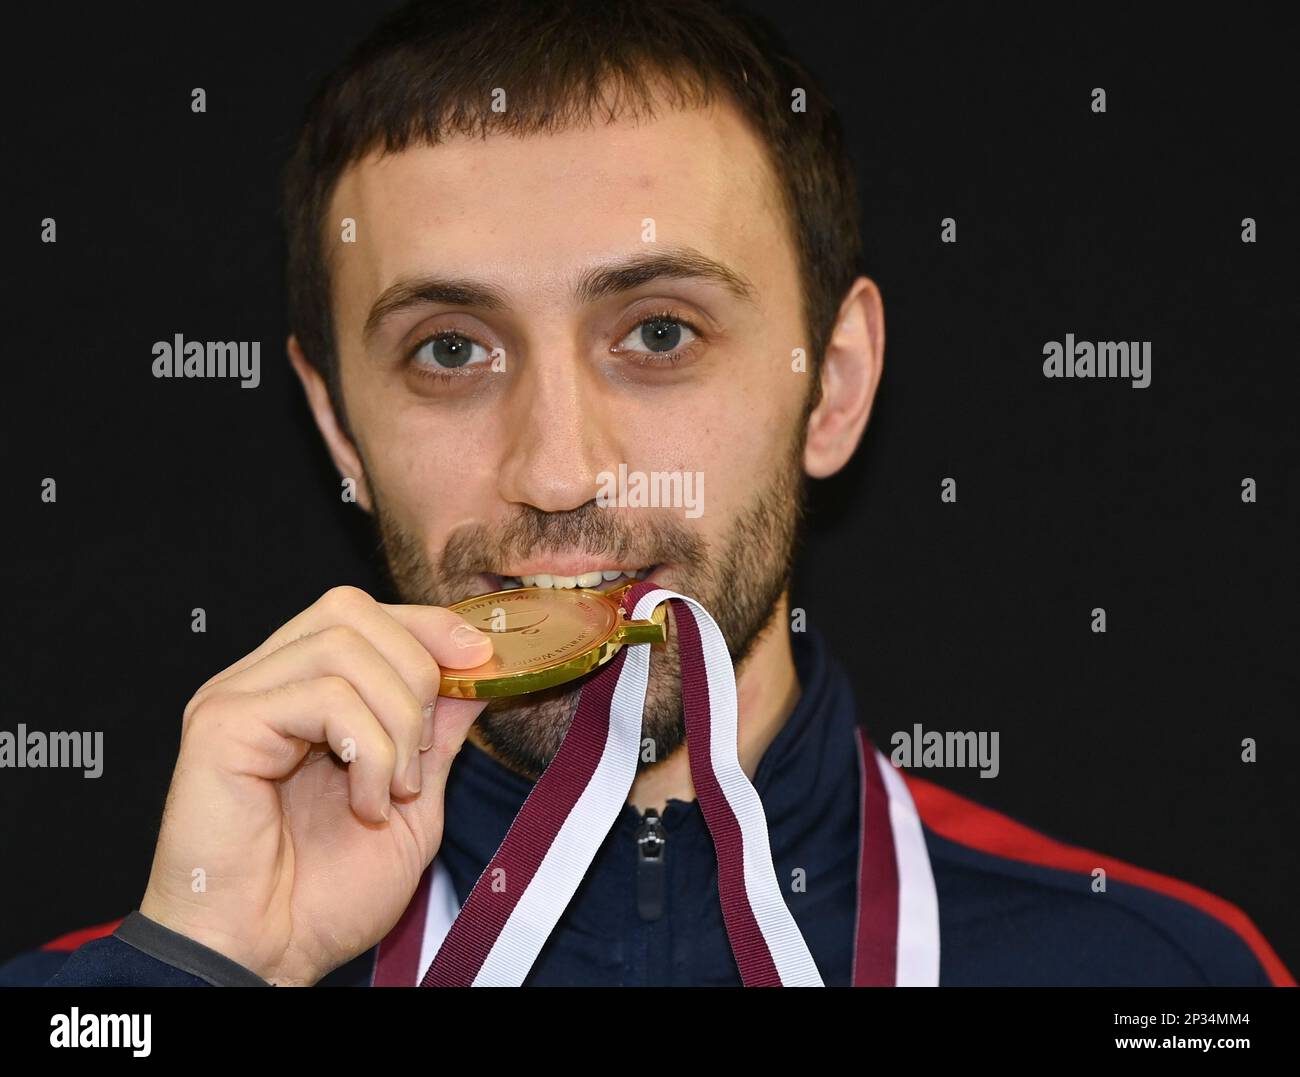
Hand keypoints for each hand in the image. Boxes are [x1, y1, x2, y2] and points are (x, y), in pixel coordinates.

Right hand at [139, 585, 492, 985]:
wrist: (266, 959)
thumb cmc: (325, 895)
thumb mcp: (413, 801)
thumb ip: (439, 732)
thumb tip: (477, 666)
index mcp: (300, 692)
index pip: (361, 614)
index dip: (425, 625)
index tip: (477, 659)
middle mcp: (262, 683)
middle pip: (350, 611)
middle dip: (415, 671)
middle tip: (423, 752)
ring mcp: (236, 698)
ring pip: (342, 646)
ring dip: (395, 721)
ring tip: (392, 789)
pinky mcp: (221, 725)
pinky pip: (321, 696)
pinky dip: (366, 747)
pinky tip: (364, 800)